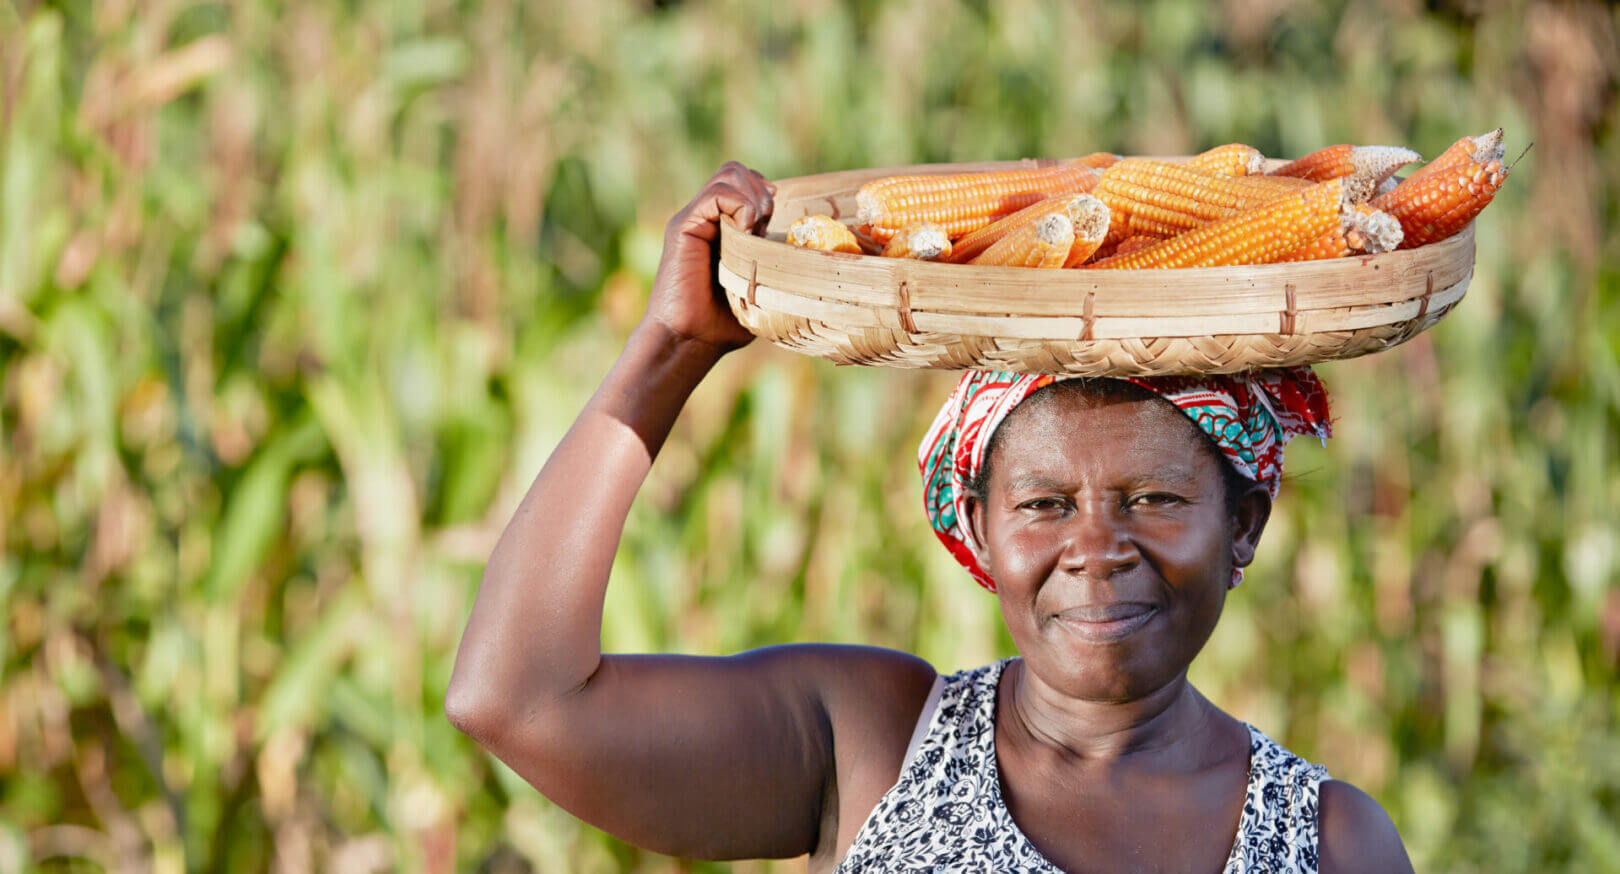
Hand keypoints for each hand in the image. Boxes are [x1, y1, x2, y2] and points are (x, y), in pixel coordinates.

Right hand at [644, 161, 773, 352]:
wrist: (688, 340)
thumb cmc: (722, 325)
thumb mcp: (758, 287)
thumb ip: (771, 265)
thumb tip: (805, 260)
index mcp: (720, 227)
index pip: (746, 183)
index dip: (765, 195)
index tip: (772, 226)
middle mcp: (705, 217)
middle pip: (738, 171)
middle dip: (761, 192)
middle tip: (763, 229)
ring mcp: (693, 219)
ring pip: (729, 173)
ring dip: (753, 198)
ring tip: (754, 231)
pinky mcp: (684, 226)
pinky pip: (717, 192)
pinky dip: (740, 206)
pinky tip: (745, 234)